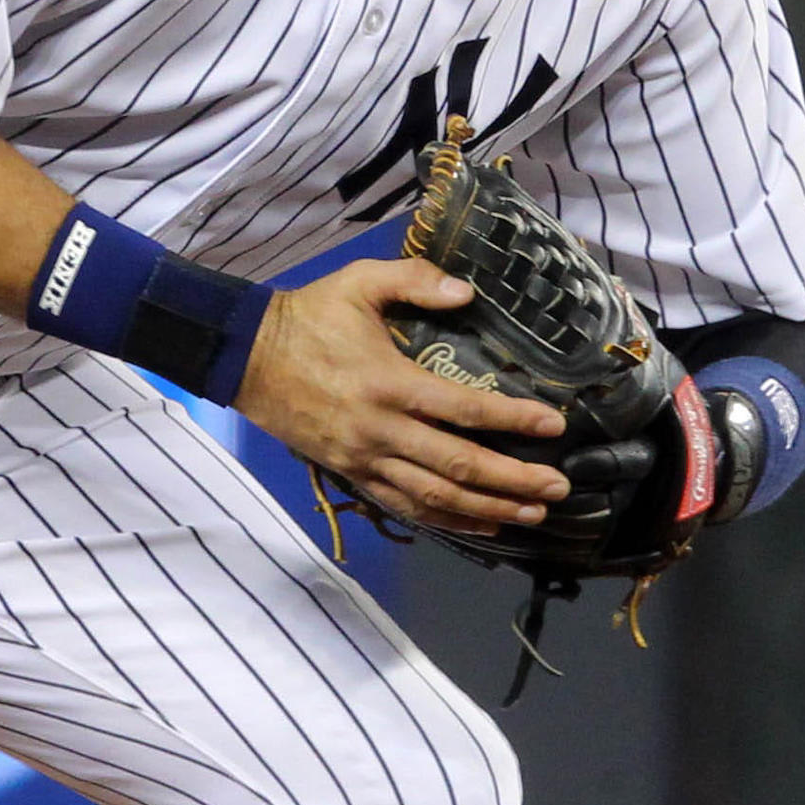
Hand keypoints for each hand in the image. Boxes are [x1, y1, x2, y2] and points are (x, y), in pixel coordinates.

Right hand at [238, 258, 569, 531]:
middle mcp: (383, 429)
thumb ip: (415, 281)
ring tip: (534, 511)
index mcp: (390, 382)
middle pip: (461, 465)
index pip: (465, 409)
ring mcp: (366, 458)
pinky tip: (482, 524)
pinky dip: (448, 521)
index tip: (555, 425)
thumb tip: (467, 292)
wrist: (245, 356)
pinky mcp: (352, 473)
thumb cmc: (307, 316)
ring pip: (438, 496)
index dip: (514, 420)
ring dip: (491, 508)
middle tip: (559, 485)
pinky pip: (406, 506)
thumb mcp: (359, 281)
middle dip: (515, 479)